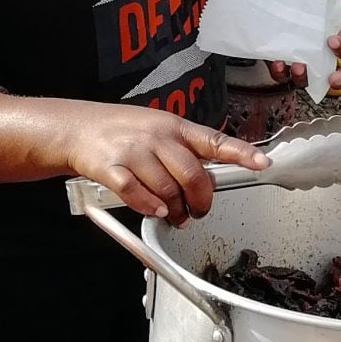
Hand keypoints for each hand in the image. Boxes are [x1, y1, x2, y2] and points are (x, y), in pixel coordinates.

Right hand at [69, 107, 266, 224]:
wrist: (78, 128)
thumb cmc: (123, 131)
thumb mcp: (158, 128)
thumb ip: (183, 151)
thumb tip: (208, 179)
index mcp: (175, 126)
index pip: (214, 140)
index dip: (241, 153)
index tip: (262, 164)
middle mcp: (157, 137)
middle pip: (193, 175)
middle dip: (201, 201)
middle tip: (199, 211)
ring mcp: (134, 152)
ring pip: (168, 191)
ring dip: (177, 210)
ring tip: (175, 215)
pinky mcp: (112, 169)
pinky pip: (138, 196)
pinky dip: (150, 208)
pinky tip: (155, 210)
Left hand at [264, 0, 340, 91]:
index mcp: (330, 32)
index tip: (331, 41)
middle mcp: (317, 50)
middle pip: (334, 72)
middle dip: (338, 78)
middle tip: (331, 76)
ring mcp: (297, 57)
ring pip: (308, 79)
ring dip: (305, 78)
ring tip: (298, 67)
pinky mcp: (277, 61)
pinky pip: (282, 76)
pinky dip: (281, 73)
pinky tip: (277, 64)